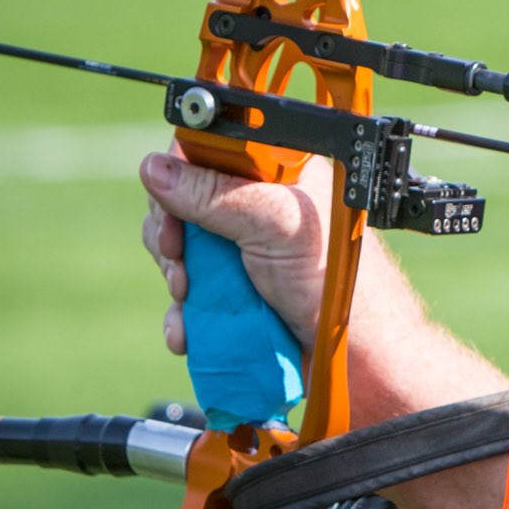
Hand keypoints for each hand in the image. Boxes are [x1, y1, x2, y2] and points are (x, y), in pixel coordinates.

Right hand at [140, 147, 333, 352]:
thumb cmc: (333, 280)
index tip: (172, 213)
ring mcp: (242, 250)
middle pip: (182, 202)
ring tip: (187, 297)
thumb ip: (214, 193)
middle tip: (180, 262)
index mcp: (272, 173)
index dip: (178, 179)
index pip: (205, 153)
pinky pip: (190, 292)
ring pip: (180, 249)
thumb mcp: (272, 224)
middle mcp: (255, 205)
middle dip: (172, 236)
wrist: (355, 355)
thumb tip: (154, 168)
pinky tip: (186, 330)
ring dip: (174, 276)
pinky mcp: (234, 290)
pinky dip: (181, 312)